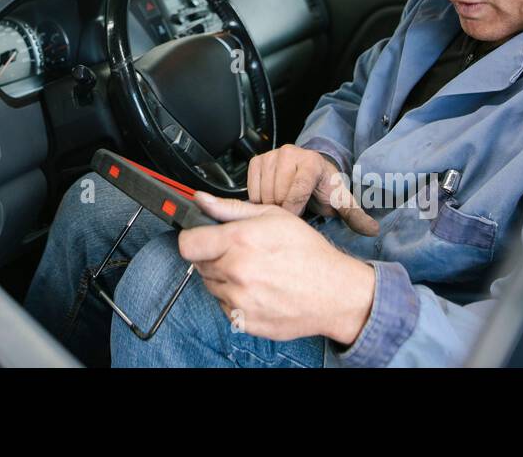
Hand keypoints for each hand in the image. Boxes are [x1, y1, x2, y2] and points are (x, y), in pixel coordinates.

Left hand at [178, 194, 375, 344]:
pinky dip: (235, 298)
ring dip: (224, 278)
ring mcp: (240, 301)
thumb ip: (231, 209)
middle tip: (241, 252)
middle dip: (214, 256)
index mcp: (240, 242)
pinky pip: (224, 306)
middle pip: (199, 264)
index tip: (201, 237)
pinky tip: (258, 288)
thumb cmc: (308, 252)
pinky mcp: (244, 322)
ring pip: (211, 286)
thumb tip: (202, 200)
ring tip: (253, 270)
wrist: (335, 293)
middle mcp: (236, 273)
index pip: (188, 243)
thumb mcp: (273, 216)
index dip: (193, 237)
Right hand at [247, 145, 378, 234]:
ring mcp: (272, 155)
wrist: (311, 172)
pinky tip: (272, 197)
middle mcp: (290, 153)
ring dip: (271, 204)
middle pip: (278, 194)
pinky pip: (251, 188)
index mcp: (311, 162)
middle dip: (284, 209)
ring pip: (263, 193)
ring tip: (284, 203)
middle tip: (294, 210)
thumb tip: (373, 229)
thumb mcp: (341, 201)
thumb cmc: (325, 188)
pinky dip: (259, 198)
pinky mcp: (258, 160)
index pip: (296, 191)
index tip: (297, 218)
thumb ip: (355, 216)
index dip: (294, 210)